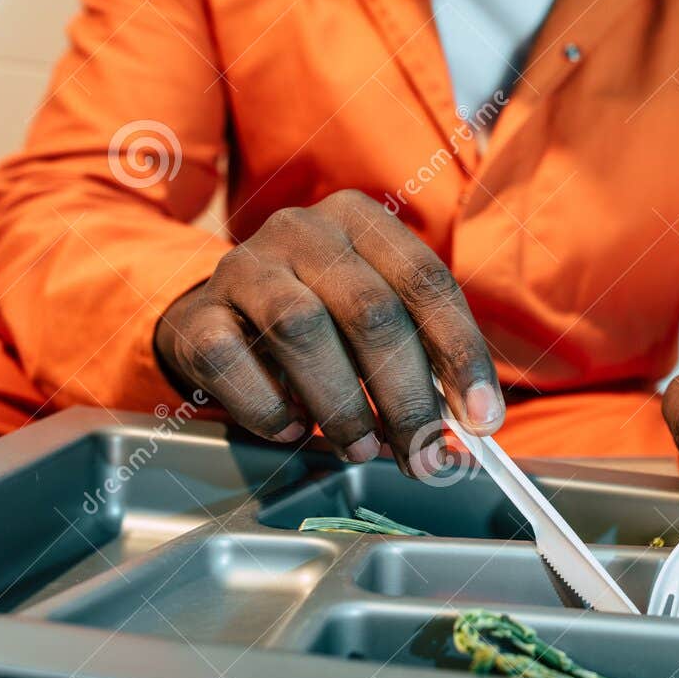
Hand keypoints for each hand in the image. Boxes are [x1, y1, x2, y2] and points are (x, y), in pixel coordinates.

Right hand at [154, 190, 502, 473]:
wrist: (216, 318)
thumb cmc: (319, 322)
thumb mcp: (373, 322)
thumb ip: (421, 362)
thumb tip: (467, 430)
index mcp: (361, 221)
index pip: (426, 280)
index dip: (461, 353)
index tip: (482, 418)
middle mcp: (302, 231)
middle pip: (370, 311)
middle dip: (406, 397)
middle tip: (423, 456)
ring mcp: (243, 267)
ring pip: (302, 329)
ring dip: (343, 405)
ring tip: (363, 449)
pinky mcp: (196, 315)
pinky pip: (233, 362)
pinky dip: (269, 406)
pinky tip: (292, 429)